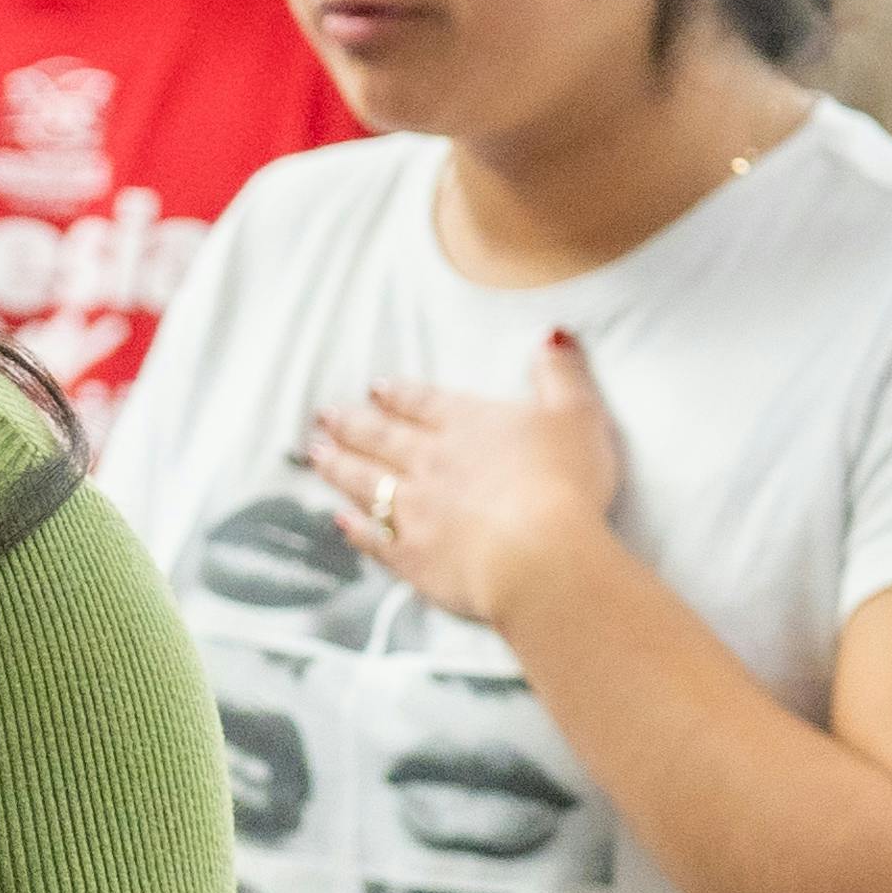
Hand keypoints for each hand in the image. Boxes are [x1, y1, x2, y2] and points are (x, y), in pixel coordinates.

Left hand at [313, 333, 622, 629]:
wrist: (539, 555)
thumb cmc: (563, 482)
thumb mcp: (575, 414)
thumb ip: (560, 373)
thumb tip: (553, 335)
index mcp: (468, 425)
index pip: (424, 403)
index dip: (398, 395)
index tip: (374, 389)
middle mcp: (431, 462)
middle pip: (382, 438)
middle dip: (351, 425)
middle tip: (324, 417)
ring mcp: (416, 510)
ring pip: (366, 481)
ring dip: (338, 467)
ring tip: (316, 455)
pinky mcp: (413, 557)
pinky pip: (375, 538)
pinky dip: (355, 528)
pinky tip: (341, 521)